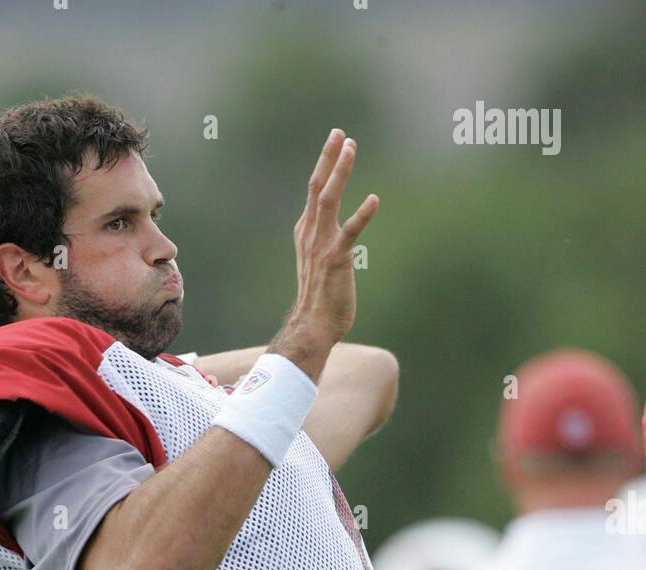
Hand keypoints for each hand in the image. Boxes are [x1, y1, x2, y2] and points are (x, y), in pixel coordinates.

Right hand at [290, 129, 378, 344]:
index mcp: (305, 233)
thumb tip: (334, 237)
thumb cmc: (319, 300)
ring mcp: (322, 245)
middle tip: (340, 133)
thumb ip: (324, 244)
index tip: (336, 143)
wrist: (312, 327)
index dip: (325, 165)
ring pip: (328, 200)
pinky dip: (361, 215)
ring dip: (339, 172)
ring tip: (350, 148)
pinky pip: (350, 232)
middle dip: (328, 158)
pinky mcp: (336, 259)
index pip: (314, 193)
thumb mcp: (317, 263)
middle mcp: (310, 234)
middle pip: (318, 187)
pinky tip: (374, 199)